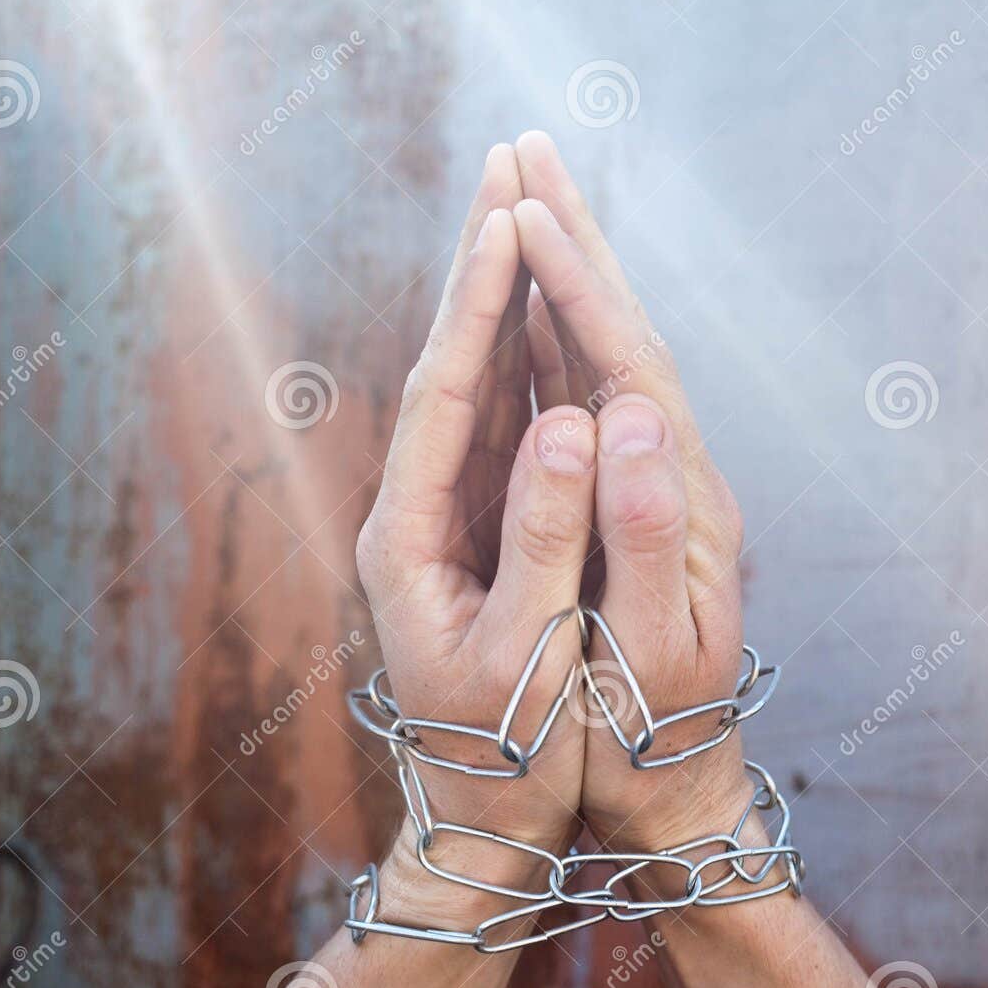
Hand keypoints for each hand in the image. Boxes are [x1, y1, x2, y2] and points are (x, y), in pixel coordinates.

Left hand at [355, 143, 595, 922]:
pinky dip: (532, 365)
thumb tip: (578, 422)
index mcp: (409, 539)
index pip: (444, 397)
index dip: (477, 307)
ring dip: (505, 302)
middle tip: (509, 168)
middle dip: (480, 271)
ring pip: (481, 390)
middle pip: (452, 369)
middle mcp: (419, 514)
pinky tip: (552, 317)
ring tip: (532, 214)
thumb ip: (548, 536)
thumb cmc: (510, 751)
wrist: (489, 820)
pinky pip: (510, 430)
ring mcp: (451, 520)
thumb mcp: (527, 651)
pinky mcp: (485, 532)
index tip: (510, 221)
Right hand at [509, 132, 756, 856]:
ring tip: (520, 203)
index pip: (632, 368)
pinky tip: (525, 311)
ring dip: (567, 278)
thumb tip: (628, 415)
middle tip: (526, 154)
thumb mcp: (651, 653)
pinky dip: (556, 341)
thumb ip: (643, 538)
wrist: (678, 793)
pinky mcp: (633, 507)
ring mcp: (659, 490)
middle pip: (628, 337)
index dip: (580, 292)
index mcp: (686, 504)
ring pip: (609, 359)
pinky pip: (592, 402)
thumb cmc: (651, 740)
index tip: (527, 216)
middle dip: (578, 246)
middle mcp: (680, 479)